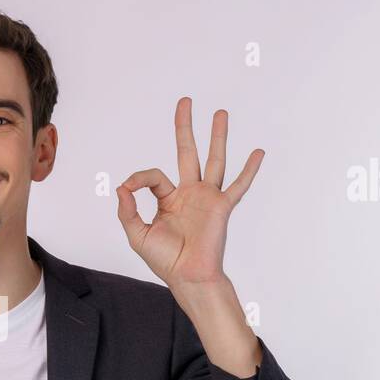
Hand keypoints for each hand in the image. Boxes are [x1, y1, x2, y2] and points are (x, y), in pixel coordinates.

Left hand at [115, 96, 262, 287]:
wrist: (187, 277)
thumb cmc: (165, 260)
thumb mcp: (137, 234)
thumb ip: (128, 210)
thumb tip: (121, 187)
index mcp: (169, 199)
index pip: (153, 175)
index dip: (139, 178)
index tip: (129, 188)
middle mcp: (189, 193)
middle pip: (187, 152)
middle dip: (185, 127)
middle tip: (185, 102)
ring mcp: (207, 198)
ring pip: (213, 160)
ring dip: (217, 136)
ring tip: (220, 113)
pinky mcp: (221, 207)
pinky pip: (238, 185)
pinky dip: (249, 170)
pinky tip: (258, 152)